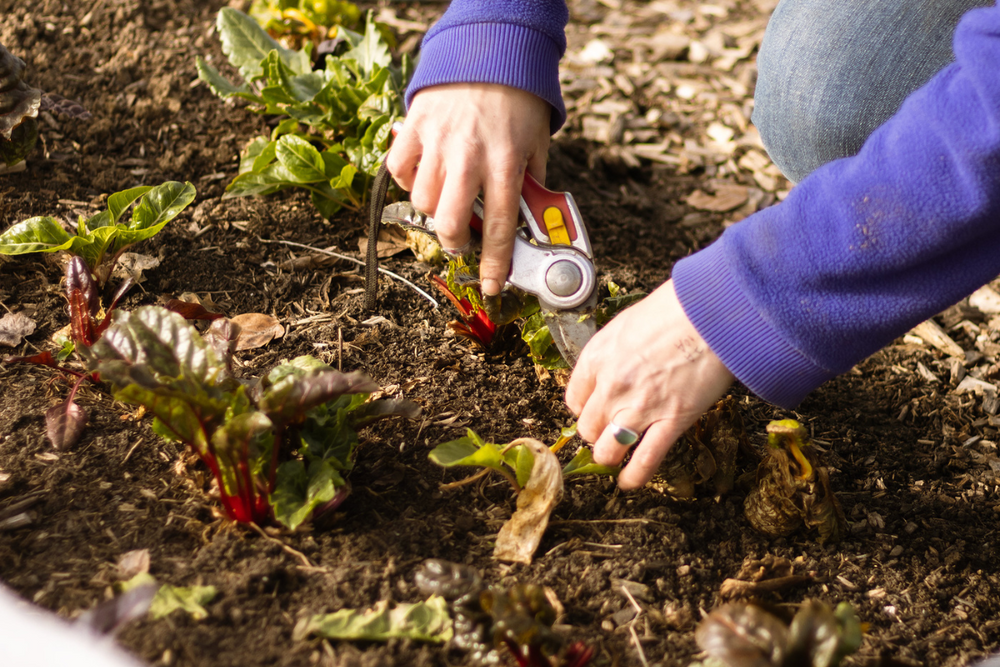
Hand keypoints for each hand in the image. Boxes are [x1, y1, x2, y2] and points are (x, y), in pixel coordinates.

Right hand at [387, 83, 551, 295]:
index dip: (495, 264)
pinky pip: (399, 168)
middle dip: (456, 243)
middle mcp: (470, 157)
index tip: (493, 286)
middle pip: (451, 223)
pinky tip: (423, 176)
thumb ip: (531, 182)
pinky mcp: (415, 127)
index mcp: (505, 164)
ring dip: (434, 211)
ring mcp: (438, 142)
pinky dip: (407, 179)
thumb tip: (529, 219)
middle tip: (462, 241)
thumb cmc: (518, 100)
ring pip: (423, 201)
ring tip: (447, 200)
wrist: (492, 50)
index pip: (500, 228)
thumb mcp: (537, 144)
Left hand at [565, 280, 735, 489]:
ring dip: (609, 456)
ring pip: (607, 451)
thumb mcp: (627, 324)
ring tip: (616, 456)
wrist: (711, 314)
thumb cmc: (674, 310)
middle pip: (588, 428)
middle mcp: (611, 387)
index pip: (574, 400)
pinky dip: (634, 477)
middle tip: (609, 430)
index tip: (595, 410)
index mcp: (597, 359)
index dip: (584, 409)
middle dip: (597, 433)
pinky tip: (629, 482)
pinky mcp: (671, 422)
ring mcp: (639, 408)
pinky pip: (644, 461)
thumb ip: (612, 351)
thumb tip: (612, 368)